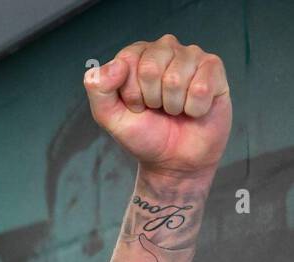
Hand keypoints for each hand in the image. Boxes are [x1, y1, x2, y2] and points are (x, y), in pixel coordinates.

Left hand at [84, 34, 230, 179]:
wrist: (174, 159)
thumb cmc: (144, 134)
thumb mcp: (109, 117)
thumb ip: (99, 90)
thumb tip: (116, 65)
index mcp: (137, 55)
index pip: (127, 61)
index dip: (130, 93)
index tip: (135, 106)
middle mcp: (165, 49)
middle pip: (151, 68)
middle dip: (150, 99)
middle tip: (156, 109)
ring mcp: (192, 56)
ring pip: (176, 79)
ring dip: (172, 105)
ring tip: (174, 110)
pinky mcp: (214, 68)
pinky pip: (200, 87)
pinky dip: (194, 108)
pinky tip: (193, 109)